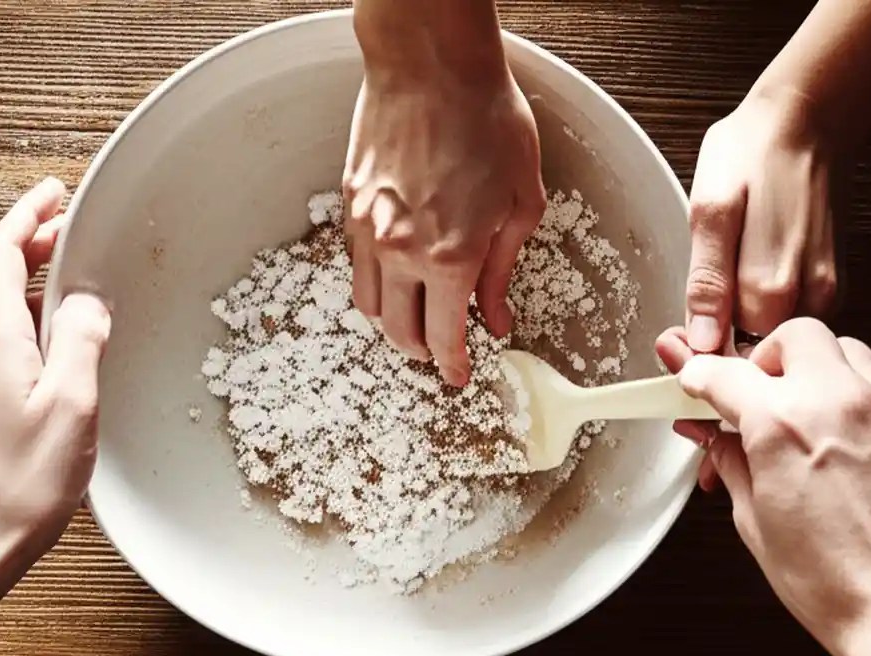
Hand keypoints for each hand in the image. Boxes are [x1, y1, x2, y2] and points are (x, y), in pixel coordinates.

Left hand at [0, 177, 111, 587]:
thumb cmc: (17, 489)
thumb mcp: (72, 406)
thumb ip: (82, 340)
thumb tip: (88, 301)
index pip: (2, 252)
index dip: (29, 215)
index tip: (54, 194)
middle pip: (0, 279)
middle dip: (36, 248)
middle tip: (73, 236)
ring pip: (1, 317)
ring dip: (36, 294)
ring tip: (75, 294)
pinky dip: (28, 333)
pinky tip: (54, 355)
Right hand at [345, 1, 544, 385]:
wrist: (432, 64)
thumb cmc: (487, 118)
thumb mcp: (521, 200)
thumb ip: (504, 268)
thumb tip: (498, 315)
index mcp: (452, 257)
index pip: (446, 338)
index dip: (453, 366)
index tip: (460, 376)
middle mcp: (402, 252)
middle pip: (401, 332)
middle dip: (422, 352)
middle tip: (440, 351)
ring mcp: (368, 229)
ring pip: (369, 305)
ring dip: (392, 324)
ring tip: (415, 319)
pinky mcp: (350, 205)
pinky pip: (356, 266)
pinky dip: (374, 285)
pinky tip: (394, 277)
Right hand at [657, 320, 870, 655]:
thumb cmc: (837, 584)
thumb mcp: (755, 521)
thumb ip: (731, 463)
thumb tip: (714, 437)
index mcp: (783, 424)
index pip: (725, 372)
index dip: (700, 374)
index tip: (695, 379)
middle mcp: (841, 402)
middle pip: (794, 336)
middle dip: (768, 358)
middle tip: (758, 392)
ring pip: (849, 352)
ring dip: (819, 373)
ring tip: (809, 416)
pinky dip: (864, 406)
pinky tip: (855, 447)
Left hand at [685, 89, 838, 351]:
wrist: (810, 119)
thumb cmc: (753, 153)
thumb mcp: (711, 210)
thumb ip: (708, 281)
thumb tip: (704, 341)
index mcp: (771, 289)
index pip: (729, 360)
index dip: (697, 356)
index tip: (672, 343)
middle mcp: (807, 299)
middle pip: (754, 354)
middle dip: (719, 346)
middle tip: (688, 316)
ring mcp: (825, 292)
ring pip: (776, 339)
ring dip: (745, 331)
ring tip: (722, 289)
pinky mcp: (832, 282)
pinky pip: (794, 317)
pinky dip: (770, 312)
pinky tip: (751, 281)